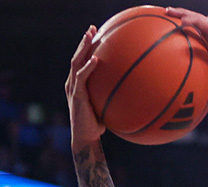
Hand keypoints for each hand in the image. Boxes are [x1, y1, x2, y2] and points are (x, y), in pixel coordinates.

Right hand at [66, 25, 104, 150]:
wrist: (86, 138)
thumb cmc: (98, 125)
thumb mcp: (107, 106)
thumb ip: (114, 94)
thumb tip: (135, 89)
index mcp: (79, 84)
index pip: (81, 61)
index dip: (86, 47)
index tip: (96, 34)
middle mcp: (73, 83)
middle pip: (77, 57)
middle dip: (84, 42)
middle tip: (92, 28)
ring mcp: (73, 88)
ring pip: (76, 63)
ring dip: (83, 48)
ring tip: (90, 36)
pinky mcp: (76, 95)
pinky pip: (81, 77)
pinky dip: (88, 67)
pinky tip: (96, 59)